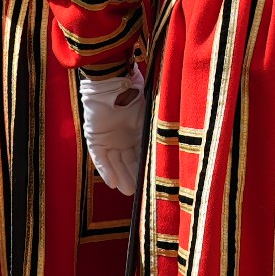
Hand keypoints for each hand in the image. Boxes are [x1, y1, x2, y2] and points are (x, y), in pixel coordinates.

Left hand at [78, 67, 145, 195]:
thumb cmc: (134, 91)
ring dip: (121, 177)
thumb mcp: (149, 110)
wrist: (112, 82)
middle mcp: (123, 135)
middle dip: (133, 176)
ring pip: (116, 162)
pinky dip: (106, 170)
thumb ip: (157, 125)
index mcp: (137, 128)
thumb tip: (179, 136)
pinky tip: (113, 183)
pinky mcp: (95, 138)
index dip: (146, 166)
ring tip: (128, 192)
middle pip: (128, 160)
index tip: (153, 180)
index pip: (141, 152)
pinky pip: (100, 158)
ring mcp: (109, 138)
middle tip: (141, 192)